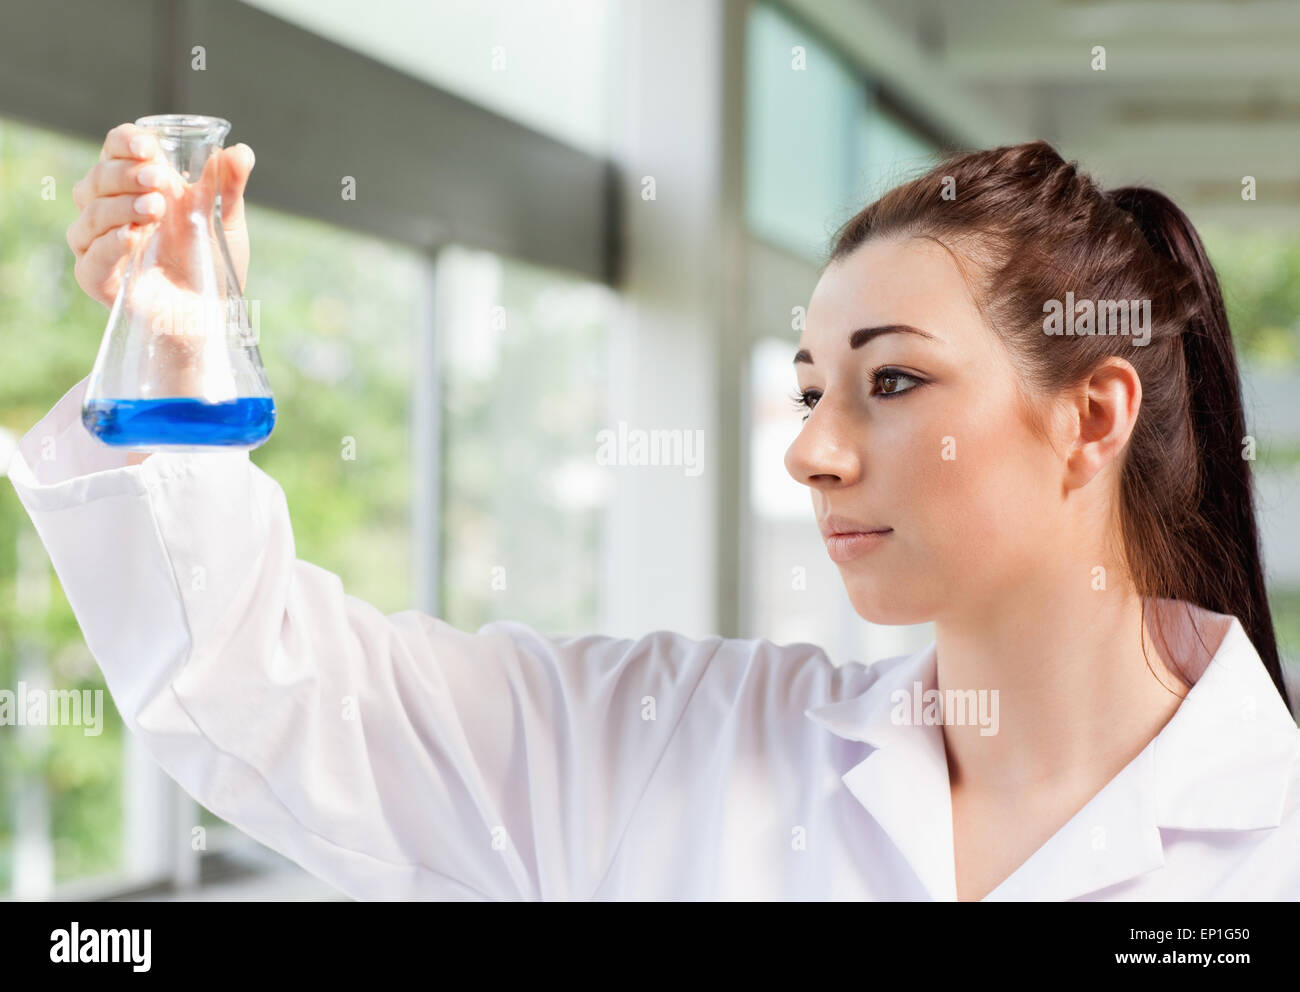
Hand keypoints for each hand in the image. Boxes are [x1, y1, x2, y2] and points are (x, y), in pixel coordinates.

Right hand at [67, 122, 254, 308]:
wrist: (210, 312)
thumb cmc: (211, 260)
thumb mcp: (226, 220)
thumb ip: (229, 186)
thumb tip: (241, 151)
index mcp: (138, 185)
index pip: (116, 149)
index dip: (126, 142)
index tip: (149, 147)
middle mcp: (111, 209)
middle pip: (97, 178)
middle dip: (125, 174)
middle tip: (158, 179)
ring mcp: (100, 243)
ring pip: (91, 214)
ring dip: (120, 205)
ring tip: (156, 208)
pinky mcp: (98, 278)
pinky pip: (91, 257)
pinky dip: (110, 243)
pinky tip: (132, 236)